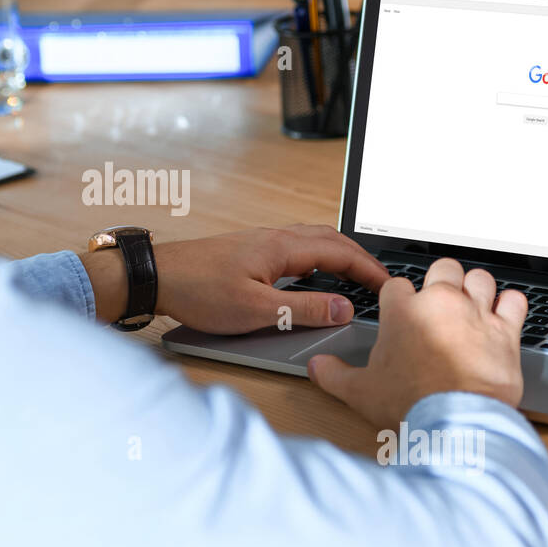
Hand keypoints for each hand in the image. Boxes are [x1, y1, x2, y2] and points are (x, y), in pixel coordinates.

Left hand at [83, 224, 389, 333]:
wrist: (157, 276)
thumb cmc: (198, 290)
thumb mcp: (257, 309)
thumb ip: (304, 310)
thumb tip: (344, 308)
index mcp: (283, 247)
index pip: (341, 253)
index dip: (370, 271)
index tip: (390, 287)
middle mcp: (275, 237)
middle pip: (332, 240)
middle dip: (361, 259)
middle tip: (380, 281)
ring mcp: (262, 240)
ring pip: (314, 240)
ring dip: (340, 255)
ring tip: (356, 276)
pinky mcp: (250, 249)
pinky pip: (297, 246)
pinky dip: (318, 257)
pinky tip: (314, 274)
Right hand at [307, 258, 526, 429]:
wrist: (456, 422)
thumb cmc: (411, 404)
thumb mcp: (360, 392)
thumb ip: (335, 375)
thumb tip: (318, 368)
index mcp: (402, 311)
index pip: (397, 284)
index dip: (398, 298)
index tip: (400, 310)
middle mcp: (440, 303)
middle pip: (442, 268)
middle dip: (440, 280)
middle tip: (437, 300)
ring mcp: (475, 314)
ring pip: (479, 278)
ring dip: (475, 288)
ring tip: (471, 303)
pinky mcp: (505, 332)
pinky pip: (514, 301)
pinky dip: (510, 304)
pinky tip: (503, 313)